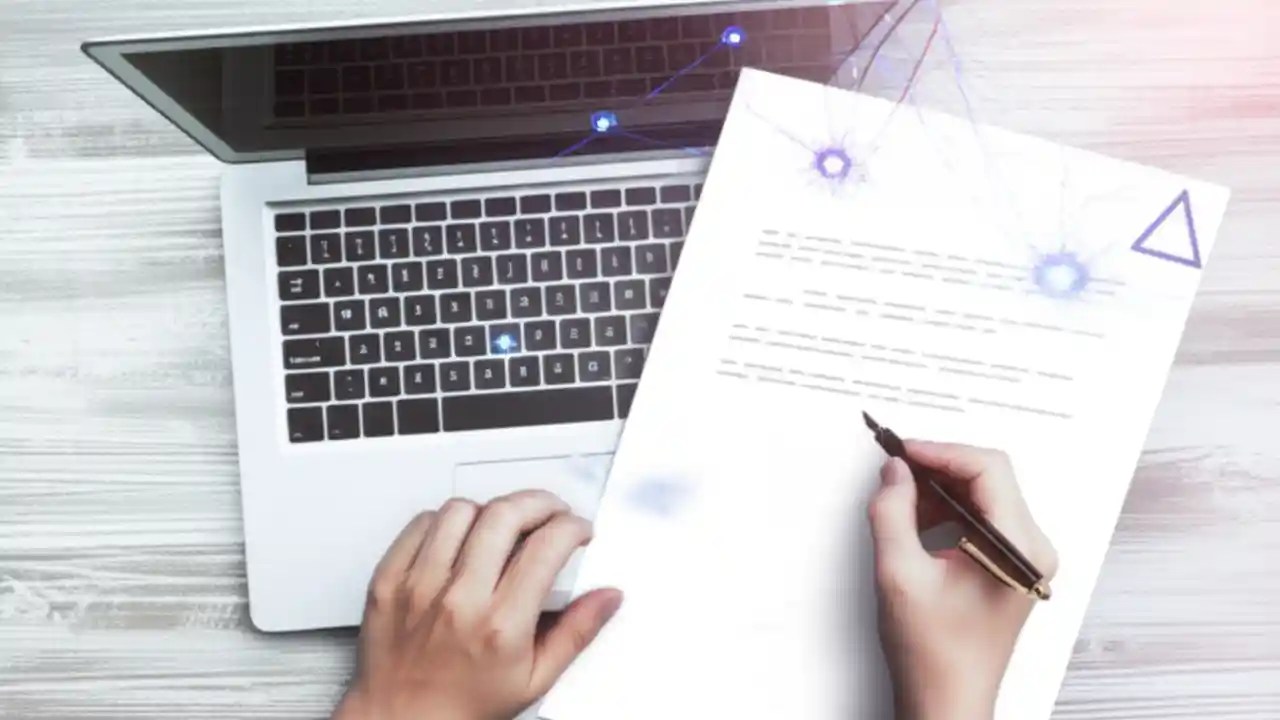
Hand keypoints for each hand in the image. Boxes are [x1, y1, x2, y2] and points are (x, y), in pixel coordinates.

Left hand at [333, 491, 623, 719]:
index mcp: (501, 626)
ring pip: (460, 511)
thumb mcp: (536, 678)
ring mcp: (418, 586)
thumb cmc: (464, 705)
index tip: (577, 530)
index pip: (547, 547)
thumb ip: (576, 632)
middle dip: (539, 503)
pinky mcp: (389, 579)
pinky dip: (445, 521)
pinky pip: (420, 524)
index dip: (571, 526)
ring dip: (491, 509)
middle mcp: (458, 600)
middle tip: (549, 513)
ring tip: (502, 526)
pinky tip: (460, 537)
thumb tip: (607, 597)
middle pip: (505, 515)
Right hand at [868, 441, 1057, 719]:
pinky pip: (978, 516)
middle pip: (988, 477)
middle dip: (937, 467)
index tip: (904, 451)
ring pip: (981, 494)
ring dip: (938, 488)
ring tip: (899, 495)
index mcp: (1018, 548)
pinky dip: (944, 509)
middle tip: (896, 466)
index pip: (988, 469)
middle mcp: (1029, 549)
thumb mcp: (900, 575)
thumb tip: (895, 473)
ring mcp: (1021, 556)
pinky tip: (913, 517)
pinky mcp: (1006, 562)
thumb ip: (892, 513)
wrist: (947, 699)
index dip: (940, 451)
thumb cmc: (935, 655)